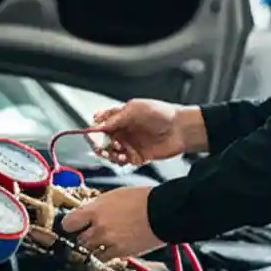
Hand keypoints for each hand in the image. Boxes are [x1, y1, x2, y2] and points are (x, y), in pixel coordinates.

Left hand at [61, 185, 163, 259]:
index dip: (70, 225)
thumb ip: (98, 205)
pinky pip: (103, 258)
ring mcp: (108, 241)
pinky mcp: (120, 253)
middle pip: (80, 238)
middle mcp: (99, 227)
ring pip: (90, 250)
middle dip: (85, 235)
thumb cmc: (143, 199)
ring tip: (106, 239)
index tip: (72, 225)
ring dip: (95, 246)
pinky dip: (105, 254)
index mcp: (96, 210)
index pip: (69, 223)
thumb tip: (87, 210)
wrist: (163, 212)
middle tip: (93, 231)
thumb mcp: (115, 194)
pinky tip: (112, 247)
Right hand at [90, 99, 205, 165]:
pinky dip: (120, 161)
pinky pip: (123, 161)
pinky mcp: (137, 156)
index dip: (94, 129)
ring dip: (109, 153)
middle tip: (99, 147)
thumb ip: (116, 118)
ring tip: (115, 152)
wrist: (181, 129)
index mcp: (122, 116)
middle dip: (99, 144)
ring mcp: (130, 144)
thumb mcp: (135, 109)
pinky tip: (123, 157)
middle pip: (103, 140)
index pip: (101, 123)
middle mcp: (124, 131)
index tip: (90, 134)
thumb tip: (99, 124)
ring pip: (111, 152)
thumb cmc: (161, 114)